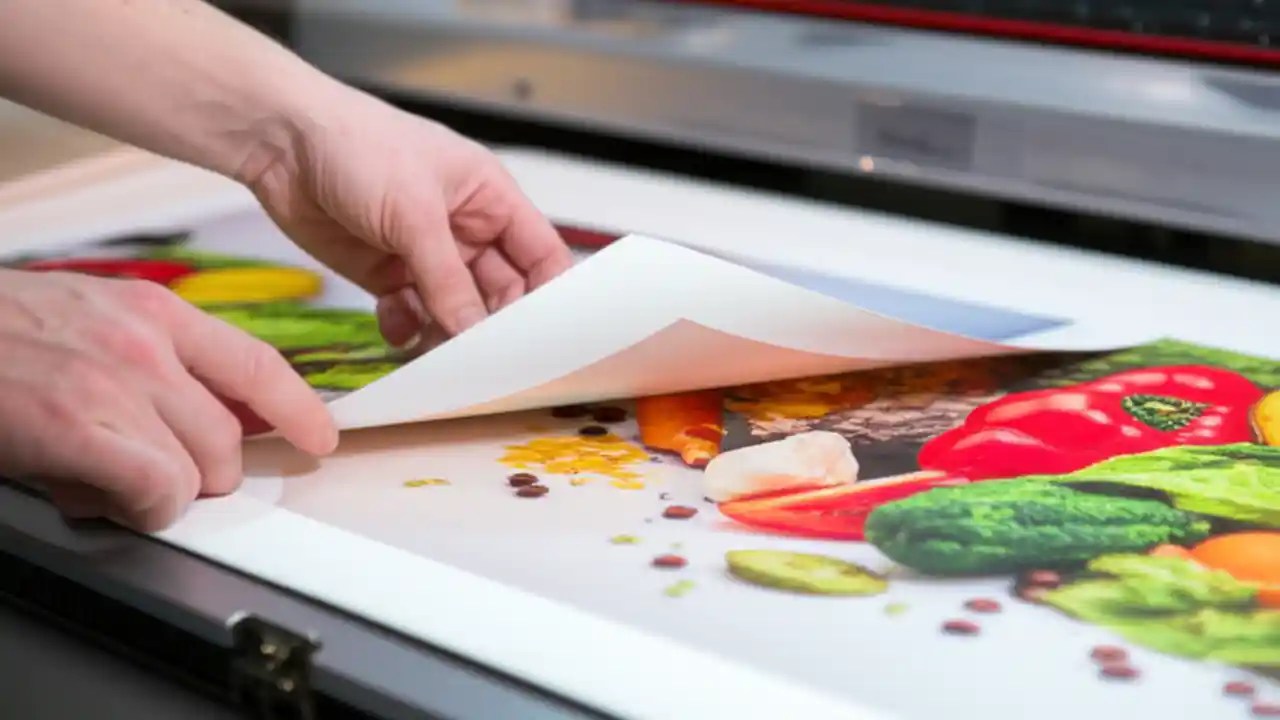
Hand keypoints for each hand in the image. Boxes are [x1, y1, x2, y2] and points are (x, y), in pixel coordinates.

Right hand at [0, 269, 336, 530]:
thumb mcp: (89, 328)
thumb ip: (154, 367)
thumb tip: (204, 420)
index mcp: (153, 313)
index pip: (256, 362)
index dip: (297, 407)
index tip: (319, 435)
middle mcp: (146, 342)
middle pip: (228, 438)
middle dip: (198, 475)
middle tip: (143, 474)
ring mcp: (115, 382)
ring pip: (196, 471)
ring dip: (155, 493)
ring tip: (94, 475)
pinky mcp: (79, 424)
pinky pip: (156, 492)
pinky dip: (133, 508)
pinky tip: (88, 491)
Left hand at [240, 91, 575, 350]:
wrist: (280, 144)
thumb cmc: (359, 149)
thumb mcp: (414, 214)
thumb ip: (448, 280)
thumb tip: (474, 336)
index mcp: (491, 199)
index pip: (542, 255)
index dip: (550, 296)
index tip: (545, 341)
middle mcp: (466, 230)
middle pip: (501, 292)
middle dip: (493, 326)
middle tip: (486, 362)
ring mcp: (426, 255)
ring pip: (456, 311)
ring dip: (448, 335)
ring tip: (435, 353)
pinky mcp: (387, 275)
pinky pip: (413, 315)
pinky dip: (408, 329)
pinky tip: (394, 326)